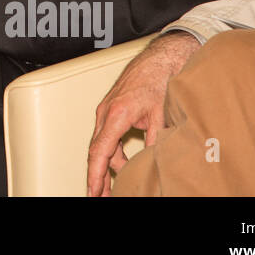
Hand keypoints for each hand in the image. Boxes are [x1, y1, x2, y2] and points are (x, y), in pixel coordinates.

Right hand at [86, 32, 201, 195]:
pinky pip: (106, 135)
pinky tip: (121, 162)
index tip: (93, 190)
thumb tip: (152, 162)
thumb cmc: (158, 80)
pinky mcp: (110, 109)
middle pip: (96, 151)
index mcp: (116, 114)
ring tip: (112, 185)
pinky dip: (111, 151)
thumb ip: (154, 140)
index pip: (100, 151)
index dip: (96, 174)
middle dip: (97, 176)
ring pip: (101, 144)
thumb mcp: (161, 115)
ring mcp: (105, 110)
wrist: (159, 58)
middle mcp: (106, 112)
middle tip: (100, 196)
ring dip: (107, 164)